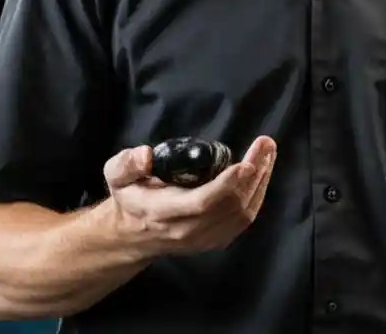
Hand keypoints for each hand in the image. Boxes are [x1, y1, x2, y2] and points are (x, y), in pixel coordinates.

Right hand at [102, 136, 277, 256]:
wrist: (133, 234)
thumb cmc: (130, 197)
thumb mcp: (117, 175)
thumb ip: (127, 164)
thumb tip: (146, 156)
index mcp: (161, 212)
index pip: (200, 203)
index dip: (226, 185)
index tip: (246, 163)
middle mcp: (186, 230)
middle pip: (229, 205)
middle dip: (253, 173)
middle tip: (265, 144)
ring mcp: (204, 239)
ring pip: (242, 213)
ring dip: (260, 181)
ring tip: (268, 151)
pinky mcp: (216, 240)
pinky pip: (245, 219)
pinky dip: (258, 194)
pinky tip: (263, 171)